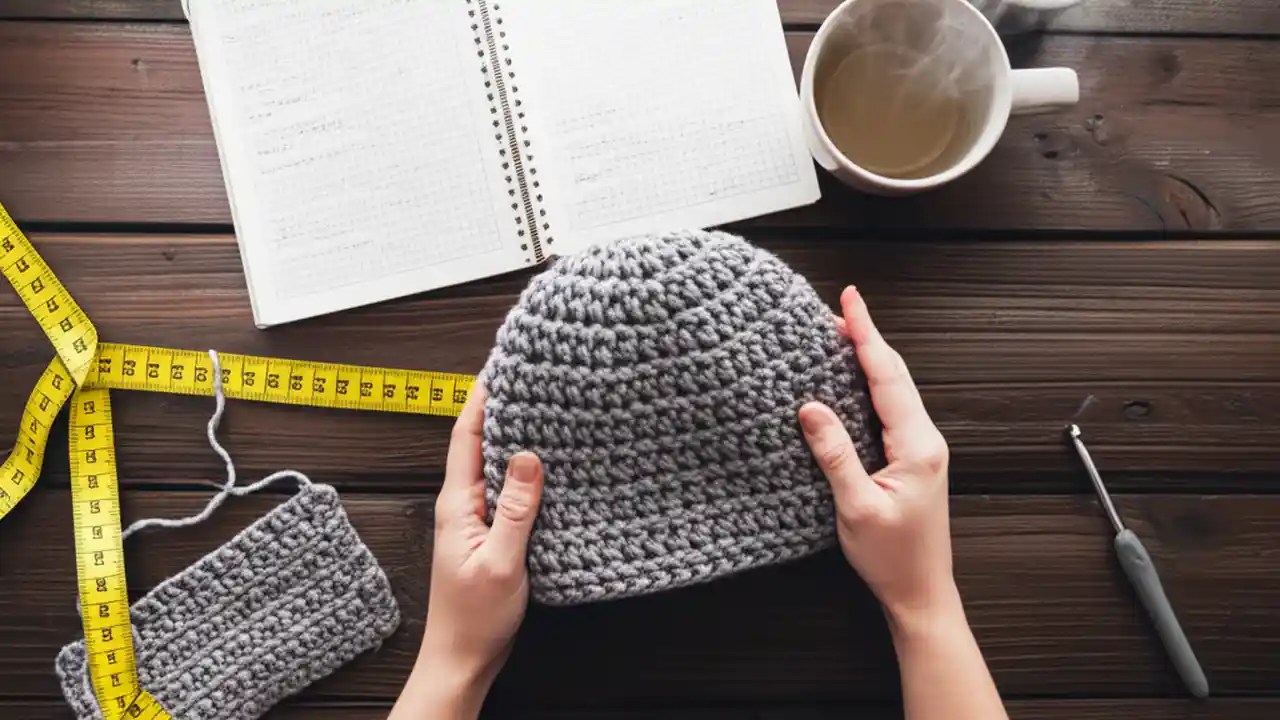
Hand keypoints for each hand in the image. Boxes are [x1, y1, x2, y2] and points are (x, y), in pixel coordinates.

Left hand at [391, 386, 543, 719]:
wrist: (462, 661)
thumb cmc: (475, 619)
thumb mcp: (501, 561)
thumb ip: (516, 509)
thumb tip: (528, 456)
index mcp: (457, 504)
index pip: (466, 436)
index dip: (481, 398)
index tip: (500, 366)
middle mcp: (462, 505)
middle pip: (480, 444)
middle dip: (502, 408)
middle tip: (530, 377)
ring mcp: (475, 520)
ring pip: (495, 467)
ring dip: (515, 439)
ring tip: (544, 410)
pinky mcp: (490, 535)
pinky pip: (507, 492)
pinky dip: (524, 472)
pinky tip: (548, 467)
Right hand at [799, 286, 956, 627]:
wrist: (920, 592)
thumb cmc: (893, 558)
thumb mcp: (856, 507)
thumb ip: (835, 454)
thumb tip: (811, 408)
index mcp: (917, 445)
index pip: (887, 376)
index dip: (866, 334)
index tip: (851, 301)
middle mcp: (924, 440)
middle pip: (893, 374)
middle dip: (866, 337)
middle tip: (840, 308)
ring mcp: (919, 449)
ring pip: (892, 390)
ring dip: (867, 359)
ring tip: (841, 334)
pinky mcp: (910, 459)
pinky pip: (888, 410)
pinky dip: (868, 386)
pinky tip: (849, 382)